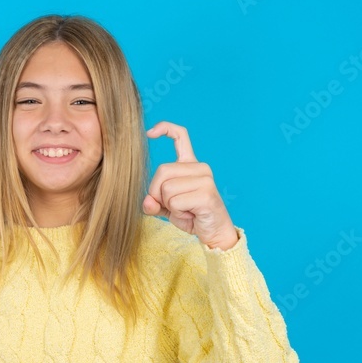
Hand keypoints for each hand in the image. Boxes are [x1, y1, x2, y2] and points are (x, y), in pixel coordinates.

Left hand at [144, 121, 237, 249]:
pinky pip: (176, 202)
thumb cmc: (191, 216)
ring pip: (167, 188)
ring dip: (169, 205)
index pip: (180, 136)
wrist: (214, 233)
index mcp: (190, 164)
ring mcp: (205, 178)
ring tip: (185, 209)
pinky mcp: (206, 193)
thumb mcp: (167, 207)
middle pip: (162, 171)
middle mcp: (200, 167)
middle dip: (157, 192)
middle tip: (171, 205)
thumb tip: (147, 202)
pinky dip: (177, 213)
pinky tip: (191, 214)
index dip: (165, 128)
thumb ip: (154, 202)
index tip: (150, 132)